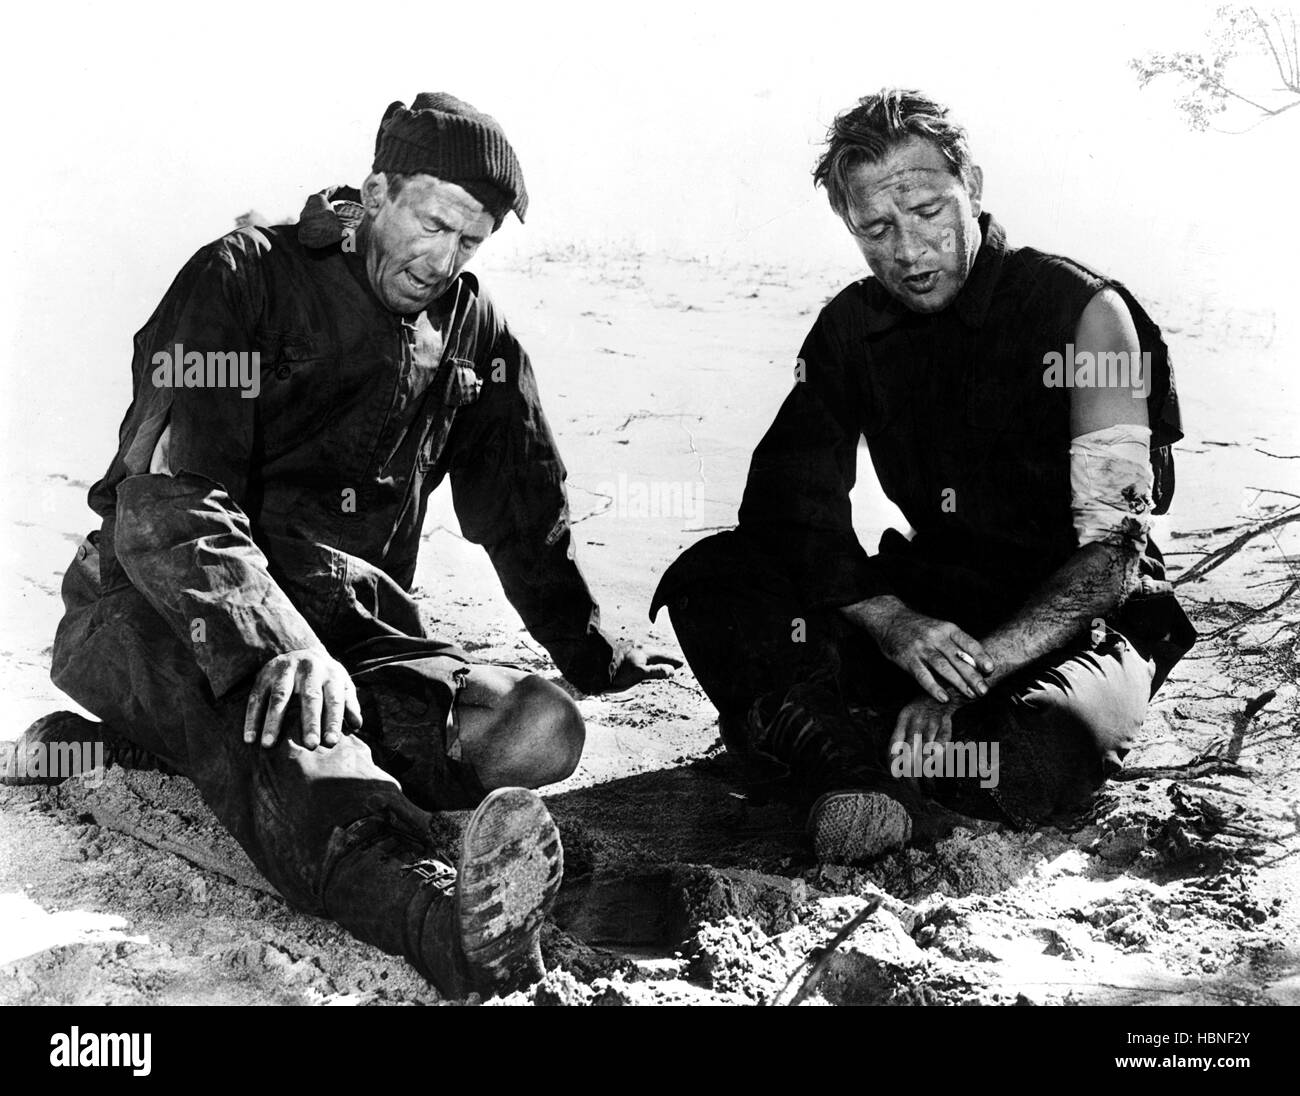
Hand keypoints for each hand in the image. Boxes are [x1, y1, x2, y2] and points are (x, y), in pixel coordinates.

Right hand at [243, 647, 361, 749]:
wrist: (301, 650)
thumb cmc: (325, 679)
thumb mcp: (342, 686)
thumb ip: (349, 704)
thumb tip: (357, 725)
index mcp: (331, 674)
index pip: (334, 699)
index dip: (333, 721)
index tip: (332, 742)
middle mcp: (309, 669)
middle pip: (309, 697)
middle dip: (310, 722)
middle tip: (310, 745)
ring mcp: (284, 670)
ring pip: (279, 697)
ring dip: (273, 721)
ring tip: (268, 745)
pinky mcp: (264, 675)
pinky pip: (255, 698)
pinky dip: (252, 718)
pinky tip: (249, 738)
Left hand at [607, 644, 683, 691]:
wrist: (595, 663)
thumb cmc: (618, 670)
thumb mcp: (639, 673)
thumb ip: (656, 672)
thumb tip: (671, 671)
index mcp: (645, 652)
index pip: (664, 656)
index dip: (673, 661)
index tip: (682, 663)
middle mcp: (638, 647)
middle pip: (656, 653)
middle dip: (665, 658)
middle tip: (674, 662)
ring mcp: (629, 648)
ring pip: (646, 652)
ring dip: (654, 657)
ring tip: (659, 660)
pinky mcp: (620, 651)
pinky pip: (637, 653)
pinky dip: (644, 657)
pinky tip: (640, 659)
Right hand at [856, 597, 993, 703]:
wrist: (889, 618)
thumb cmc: (919, 627)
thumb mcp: (940, 627)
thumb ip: (956, 644)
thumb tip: (978, 664)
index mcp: (947, 628)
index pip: (968, 643)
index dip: (980, 656)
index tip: (990, 669)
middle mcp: (935, 637)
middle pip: (958, 658)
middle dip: (973, 675)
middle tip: (984, 690)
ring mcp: (921, 648)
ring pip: (943, 667)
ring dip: (958, 683)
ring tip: (970, 695)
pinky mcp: (907, 658)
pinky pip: (922, 675)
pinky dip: (934, 687)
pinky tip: (944, 698)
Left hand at [889, 694, 965, 792]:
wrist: (946, 688)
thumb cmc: (923, 708)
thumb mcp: (907, 717)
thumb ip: (901, 737)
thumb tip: (895, 763)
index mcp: (903, 719)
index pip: (894, 746)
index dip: (894, 764)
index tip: (896, 778)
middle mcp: (915, 721)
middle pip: (910, 754)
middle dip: (911, 775)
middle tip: (914, 791)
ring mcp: (931, 723)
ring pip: (926, 754)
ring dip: (927, 773)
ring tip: (928, 788)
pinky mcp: (946, 725)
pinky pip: (942, 748)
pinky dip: (940, 763)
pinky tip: (939, 774)